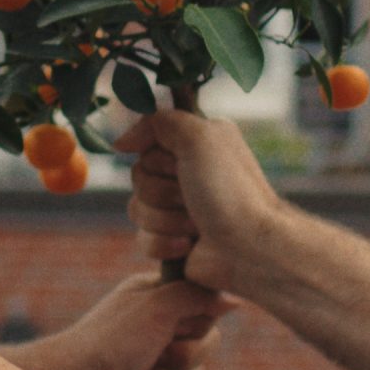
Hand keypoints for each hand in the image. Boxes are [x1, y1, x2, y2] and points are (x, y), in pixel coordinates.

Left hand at [8, 274, 236, 369]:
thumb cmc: (109, 342)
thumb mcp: (154, 306)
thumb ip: (195, 295)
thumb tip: (234, 298)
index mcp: (159, 299)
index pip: (207, 310)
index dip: (192, 325)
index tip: (167, 327)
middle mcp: (159, 328)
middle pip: (206, 348)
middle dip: (178, 357)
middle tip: (147, 355)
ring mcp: (156, 362)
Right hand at [116, 110, 283, 292]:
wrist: (248, 248)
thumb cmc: (229, 191)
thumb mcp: (199, 137)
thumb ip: (158, 122)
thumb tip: (121, 142)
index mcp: (195, 143)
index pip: (146, 144)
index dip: (157, 159)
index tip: (180, 165)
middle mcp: (186, 172)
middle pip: (137, 177)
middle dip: (162, 193)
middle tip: (191, 198)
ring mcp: (179, 207)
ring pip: (136, 209)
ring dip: (165, 219)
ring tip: (195, 225)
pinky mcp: (173, 239)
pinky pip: (143, 239)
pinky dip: (164, 243)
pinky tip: (188, 245)